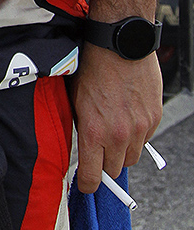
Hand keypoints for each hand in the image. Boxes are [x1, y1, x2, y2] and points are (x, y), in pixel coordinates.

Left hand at [71, 41, 162, 192]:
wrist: (119, 44)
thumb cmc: (93, 67)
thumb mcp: (76, 100)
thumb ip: (82, 128)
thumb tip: (84, 148)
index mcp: (94, 132)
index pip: (93, 177)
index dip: (88, 185)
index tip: (86, 184)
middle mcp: (118, 135)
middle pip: (115, 170)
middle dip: (105, 164)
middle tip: (99, 151)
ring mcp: (139, 128)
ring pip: (132, 157)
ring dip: (122, 151)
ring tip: (114, 131)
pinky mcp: (154, 118)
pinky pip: (145, 140)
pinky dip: (136, 135)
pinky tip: (127, 117)